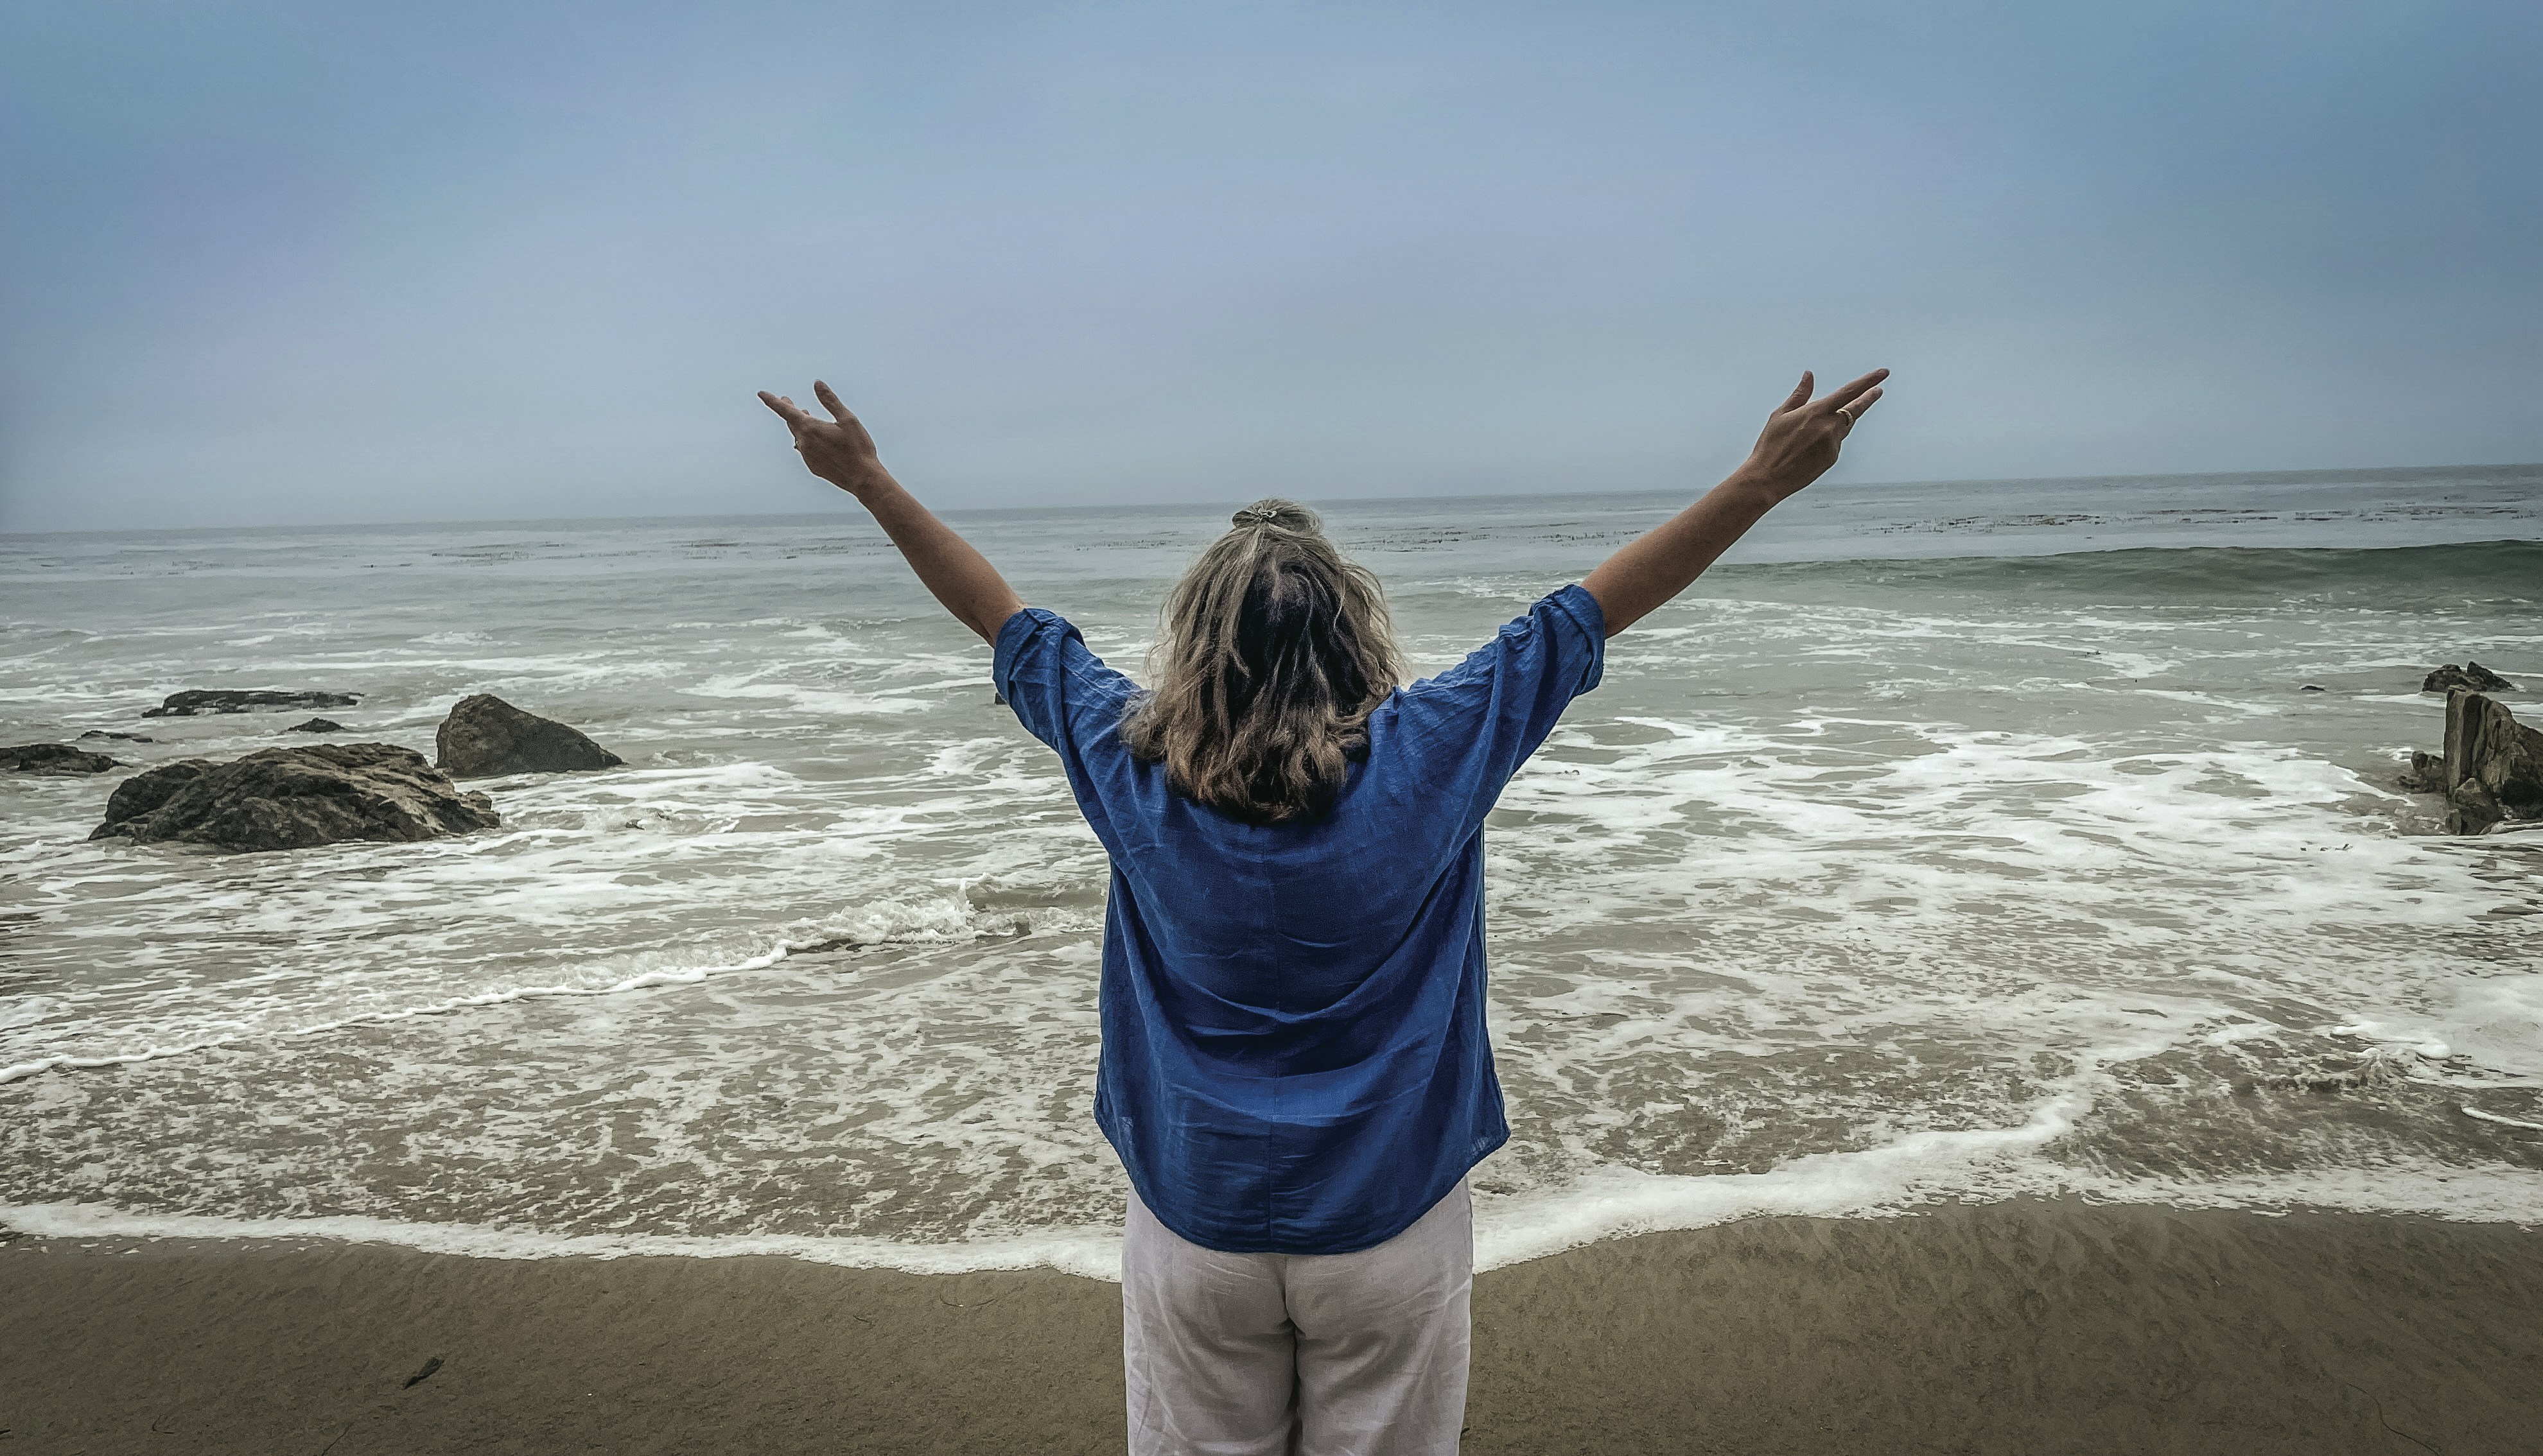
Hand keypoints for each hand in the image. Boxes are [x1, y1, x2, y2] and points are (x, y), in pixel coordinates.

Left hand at [759, 381, 888, 495]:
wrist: (863, 478)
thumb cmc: (858, 449)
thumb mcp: (848, 419)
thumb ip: (830, 401)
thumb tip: (817, 384)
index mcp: (811, 428)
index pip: (785, 411)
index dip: (773, 401)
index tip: (762, 394)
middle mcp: (805, 443)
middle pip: (791, 423)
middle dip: (788, 410)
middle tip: (787, 401)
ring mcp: (807, 456)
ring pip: (798, 436)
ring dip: (799, 425)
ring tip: (804, 416)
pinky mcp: (812, 466)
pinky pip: (805, 449)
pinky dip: (806, 439)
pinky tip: (815, 439)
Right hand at [1737, 367, 1887, 499]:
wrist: (1768, 478)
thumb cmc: (1770, 445)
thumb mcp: (1780, 415)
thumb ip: (1800, 394)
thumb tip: (1809, 375)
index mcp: (1816, 412)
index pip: (1849, 392)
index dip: (1868, 381)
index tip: (1882, 373)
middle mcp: (1829, 427)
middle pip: (1855, 410)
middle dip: (1868, 398)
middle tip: (1878, 391)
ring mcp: (1833, 444)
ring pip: (1843, 427)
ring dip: (1839, 421)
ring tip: (1816, 427)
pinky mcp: (1832, 458)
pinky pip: (1835, 443)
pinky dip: (1828, 439)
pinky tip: (1808, 447)